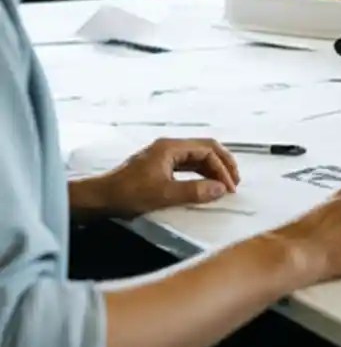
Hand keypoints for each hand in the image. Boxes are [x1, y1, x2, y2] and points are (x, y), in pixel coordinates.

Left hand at [93, 138, 239, 216]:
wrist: (99, 198)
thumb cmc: (128, 194)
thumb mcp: (163, 194)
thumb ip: (194, 191)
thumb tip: (221, 189)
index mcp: (170, 147)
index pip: (207, 151)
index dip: (222, 169)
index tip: (229, 188)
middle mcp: (169, 147)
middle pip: (205, 149)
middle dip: (222, 164)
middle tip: (235, 182)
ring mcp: (163, 156)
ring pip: (197, 157)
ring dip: (213, 169)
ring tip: (224, 185)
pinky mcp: (159, 166)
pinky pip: (188, 165)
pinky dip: (201, 173)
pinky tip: (205, 185)